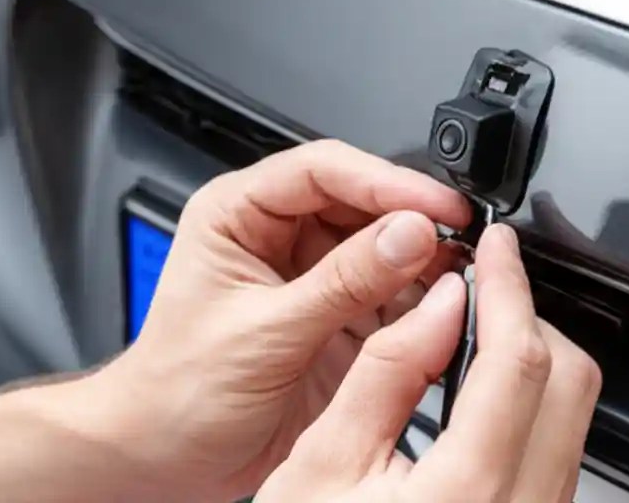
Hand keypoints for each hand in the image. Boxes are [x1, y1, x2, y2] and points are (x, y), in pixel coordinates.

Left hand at [78, 140, 472, 500]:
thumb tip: (409, 234)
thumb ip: (342, 283)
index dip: (385, 181)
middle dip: (413, 220)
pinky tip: (443, 309)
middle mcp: (278, 235)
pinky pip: (393, 294)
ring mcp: (312, 276)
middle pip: (363, 201)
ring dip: (424, 261)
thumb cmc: (178, 391)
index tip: (436, 205)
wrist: (168, 458)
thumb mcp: (265, 333)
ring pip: (385, 245)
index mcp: (238, 213)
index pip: (323, 170)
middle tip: (461, 239)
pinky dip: (421, 301)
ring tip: (459, 276)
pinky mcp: (339, 316)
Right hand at [256, 224, 602, 502]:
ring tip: (474, 336)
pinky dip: (531, 411)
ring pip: (574, 421)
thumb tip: (436, 304)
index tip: (495, 246)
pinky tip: (482, 397)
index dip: (510, 285)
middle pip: (570, 383)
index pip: (520, 357)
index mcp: (468, 495)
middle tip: (482, 286)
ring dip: (533, 364)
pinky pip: (559, 459)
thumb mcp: (319, 467)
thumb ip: (386, 375)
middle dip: (529, 319)